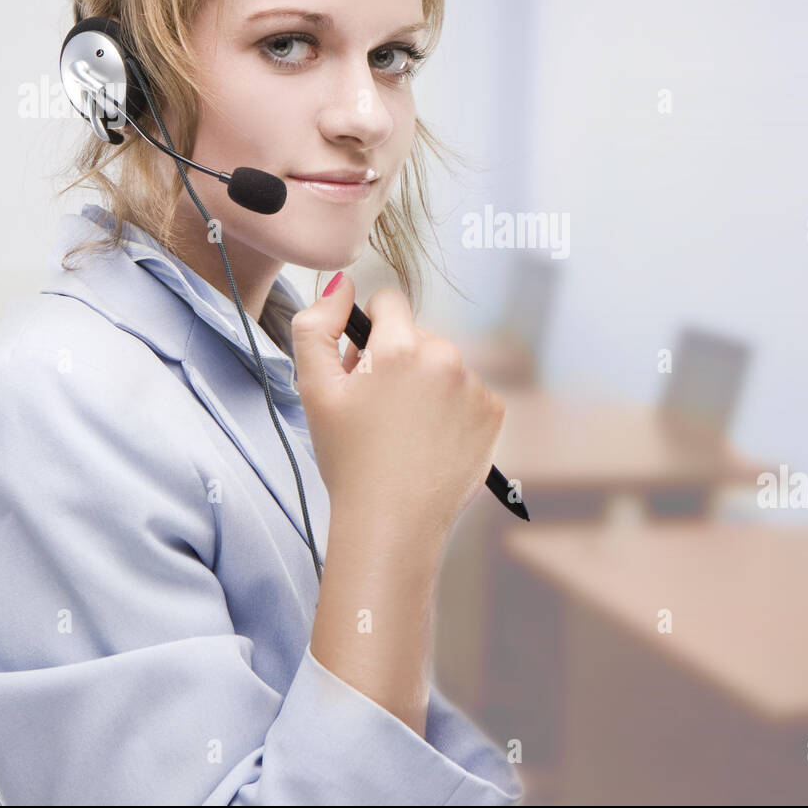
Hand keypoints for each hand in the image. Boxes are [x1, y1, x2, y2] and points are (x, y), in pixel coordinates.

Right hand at [291, 272, 504, 549]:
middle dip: (397, 359)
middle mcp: (444, 356)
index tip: (363, 364)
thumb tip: (342, 284)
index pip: (389, 300)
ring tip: (405, 429)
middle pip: (416, 334)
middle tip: (377, 407)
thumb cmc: (348, 459)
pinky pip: (469, 392)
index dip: (370, 330)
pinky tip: (432, 439)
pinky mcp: (494, 412)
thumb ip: (315, 326)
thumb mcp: (313, 390)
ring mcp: (474, 384)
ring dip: (426, 384)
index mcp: (398, 346)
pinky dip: (453, 408)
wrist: (392, 523)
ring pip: (443, 364)